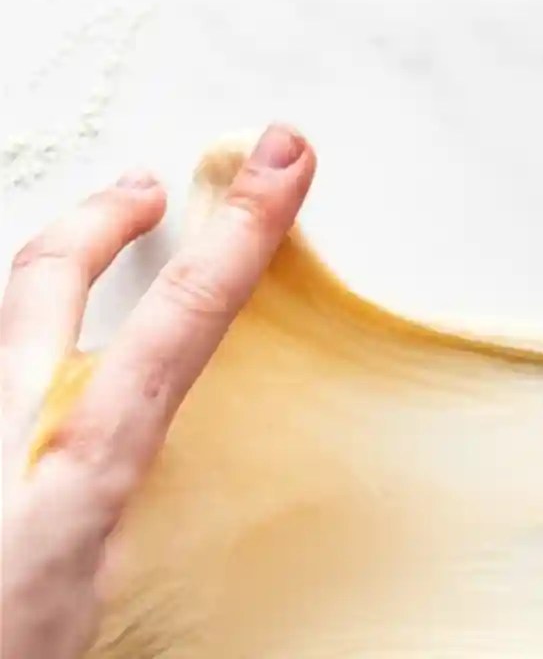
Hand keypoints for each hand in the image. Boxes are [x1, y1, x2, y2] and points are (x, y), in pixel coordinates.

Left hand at [0, 125, 315, 658]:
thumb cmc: (7, 642)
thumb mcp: (86, 581)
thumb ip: (102, 496)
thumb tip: (116, 447)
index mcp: (80, 470)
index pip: (181, 319)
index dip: (240, 232)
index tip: (281, 164)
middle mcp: (11, 428)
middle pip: (52, 274)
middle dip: (108, 211)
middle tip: (151, 184)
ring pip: (2, 306)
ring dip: (52, 257)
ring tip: (98, 229)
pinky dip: (19, 329)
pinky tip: (35, 346)